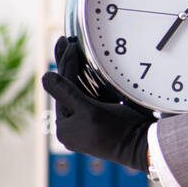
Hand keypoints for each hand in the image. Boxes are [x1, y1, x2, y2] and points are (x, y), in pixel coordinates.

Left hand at [42, 36, 151, 171]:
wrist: (143, 145)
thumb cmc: (116, 130)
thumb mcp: (88, 110)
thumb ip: (66, 92)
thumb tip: (44, 76)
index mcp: (65, 127)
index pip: (63, 89)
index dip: (65, 65)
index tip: (68, 44)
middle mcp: (73, 127)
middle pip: (69, 89)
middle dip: (68, 65)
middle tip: (63, 41)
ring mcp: (87, 124)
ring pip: (80, 92)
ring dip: (79, 71)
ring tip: (73, 50)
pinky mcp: (102, 121)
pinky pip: (92, 97)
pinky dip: (91, 82)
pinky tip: (89, 69)